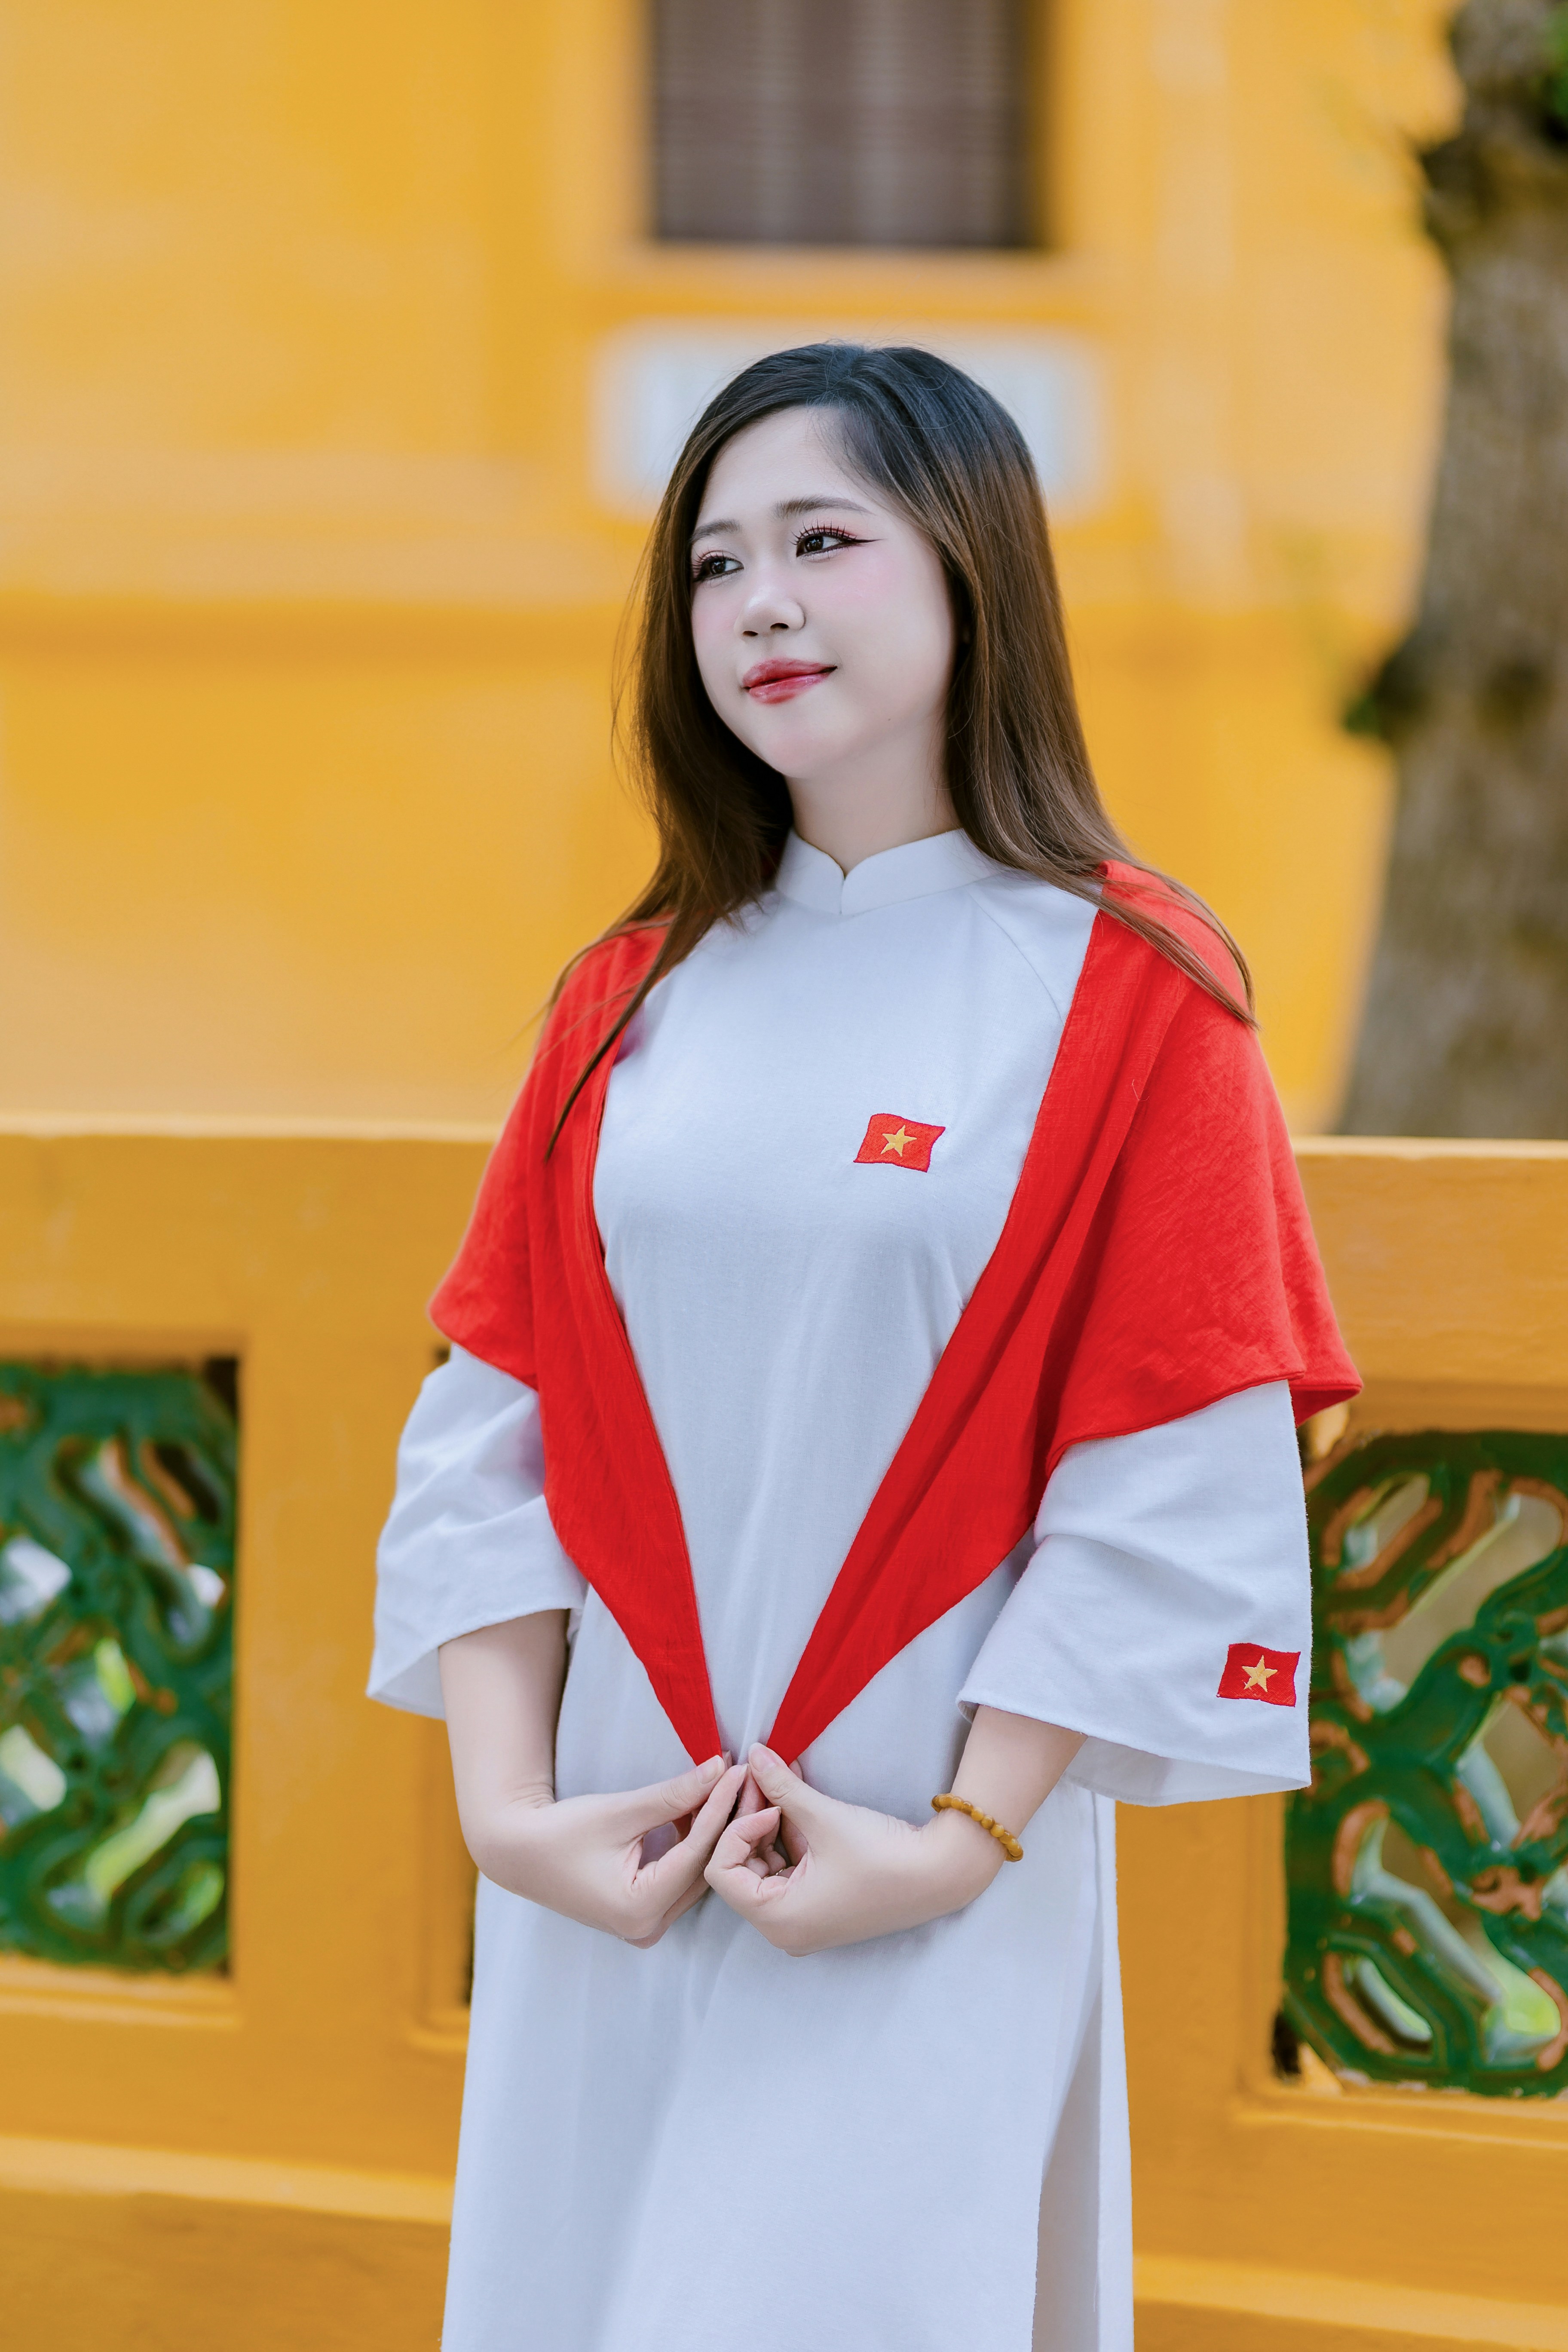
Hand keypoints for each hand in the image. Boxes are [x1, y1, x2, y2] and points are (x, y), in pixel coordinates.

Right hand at [469, 1755, 746, 1947]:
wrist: (517, 1853)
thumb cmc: (561, 1832)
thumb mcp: (620, 1810)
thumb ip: (674, 1794)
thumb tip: (719, 1768)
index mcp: (639, 1909)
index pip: (695, 1852)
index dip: (719, 1807)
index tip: (737, 1771)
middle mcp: (647, 1928)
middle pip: (700, 1868)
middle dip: (722, 1822)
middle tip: (742, 1779)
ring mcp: (644, 1926)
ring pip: (693, 1875)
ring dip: (710, 1833)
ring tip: (729, 1789)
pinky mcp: (641, 1915)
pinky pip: (679, 1879)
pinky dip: (691, 1846)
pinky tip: (703, 1810)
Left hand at [703, 1746, 1003, 1955]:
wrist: (941, 1872)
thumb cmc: (881, 1855)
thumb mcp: (823, 1817)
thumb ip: (781, 1786)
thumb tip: (753, 1752)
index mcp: (778, 1920)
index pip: (722, 1873)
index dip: (735, 1829)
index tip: (767, 1800)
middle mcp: (785, 1928)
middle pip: (741, 1868)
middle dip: (749, 1818)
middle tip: (762, 1776)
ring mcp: (804, 1917)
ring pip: (766, 1863)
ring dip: (769, 1819)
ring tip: (780, 1776)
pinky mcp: (822, 1902)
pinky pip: (790, 1866)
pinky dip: (790, 1830)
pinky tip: (796, 1789)